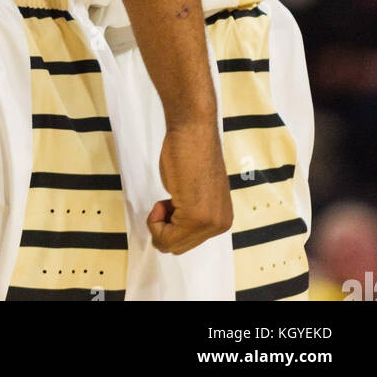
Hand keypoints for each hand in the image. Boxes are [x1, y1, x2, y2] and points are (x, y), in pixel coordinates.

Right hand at [147, 121, 232, 254]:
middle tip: (163, 202)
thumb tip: (175, 224)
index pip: (187, 241)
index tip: (169, 201)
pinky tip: (164, 199)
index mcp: (222, 219)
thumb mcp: (192, 192)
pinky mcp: (197, 217)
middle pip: (178, 246)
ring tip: (165, 199)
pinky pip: (166, 237)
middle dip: (162, 227)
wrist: (192, 130)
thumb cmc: (188, 152)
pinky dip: (155, 221)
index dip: (169, 224)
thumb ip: (188, 213)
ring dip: (158, 224)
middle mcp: (220, 224)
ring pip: (171, 244)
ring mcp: (210, 222)